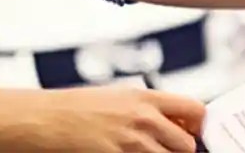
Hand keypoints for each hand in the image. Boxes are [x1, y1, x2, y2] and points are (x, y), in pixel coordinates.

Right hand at [34, 85, 205, 152]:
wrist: (45, 120)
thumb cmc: (76, 108)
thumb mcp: (117, 97)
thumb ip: (147, 108)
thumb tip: (173, 123)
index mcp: (145, 98)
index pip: (196, 111)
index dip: (198, 126)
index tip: (193, 133)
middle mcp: (143, 119)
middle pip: (187, 145)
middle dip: (180, 151)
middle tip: (166, 150)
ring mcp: (132, 143)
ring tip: (143, 152)